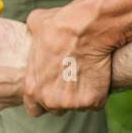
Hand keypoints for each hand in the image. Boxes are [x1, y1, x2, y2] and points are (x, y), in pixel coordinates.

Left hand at [23, 0, 113, 116]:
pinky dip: (99, 92)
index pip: (34, 108)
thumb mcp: (35, 24)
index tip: (54, 87)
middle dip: (64, 97)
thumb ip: (32, 36)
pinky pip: (96, 102)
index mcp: (32, 88)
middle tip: (73, 76)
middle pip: (56, 108)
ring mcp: (71, 103)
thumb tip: (33, 29)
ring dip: (83, 94)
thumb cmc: (60, 24)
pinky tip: (99, 74)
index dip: (44, 98)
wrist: (88, 27)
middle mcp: (49, 100)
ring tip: (88, 72)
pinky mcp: (92, 101)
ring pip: (78, 106)